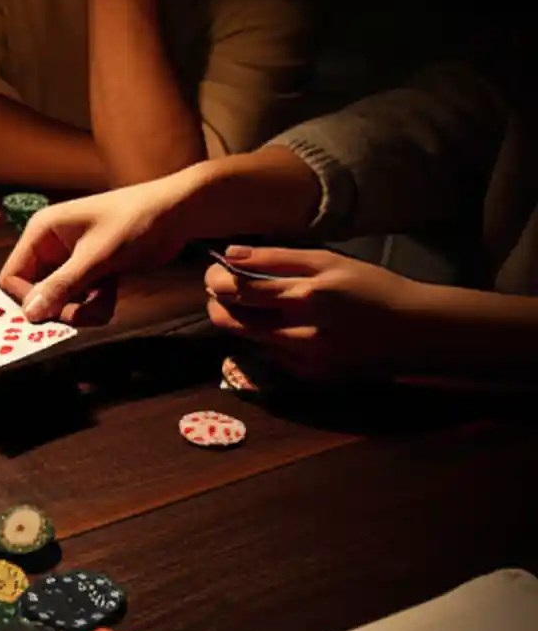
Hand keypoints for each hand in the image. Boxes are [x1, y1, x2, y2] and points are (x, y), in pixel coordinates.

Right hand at [0, 179, 193, 324]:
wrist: (176, 214)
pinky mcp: (90, 271)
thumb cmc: (133, 222)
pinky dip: (93, 305)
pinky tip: (111, 298)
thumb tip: (29, 314)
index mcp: (41, 231)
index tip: (53, 313)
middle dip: (60, 308)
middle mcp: (50, 245)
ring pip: (59, 299)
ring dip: (80, 310)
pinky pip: (80, 298)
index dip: (28, 299)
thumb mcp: (96, 256)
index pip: (12, 276)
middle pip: (36, 291)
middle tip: (84, 316)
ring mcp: (70, 259)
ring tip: (104, 307)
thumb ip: (61, 286)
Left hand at [205, 246, 423, 379]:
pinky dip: (265, 342)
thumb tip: (231, 253)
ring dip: (237, 322)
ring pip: (250, 340)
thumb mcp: (329, 261)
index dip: (218, 280)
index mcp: (308, 295)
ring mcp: (307, 358)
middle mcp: (303, 331)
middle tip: (218, 291)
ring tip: (242, 306)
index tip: (214, 273)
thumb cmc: (372, 287)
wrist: (416, 331)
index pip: (242, 289)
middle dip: (218, 304)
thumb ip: (277, 258)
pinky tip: (275, 327)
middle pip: (237, 320)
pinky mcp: (312, 376)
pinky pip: (272, 357)